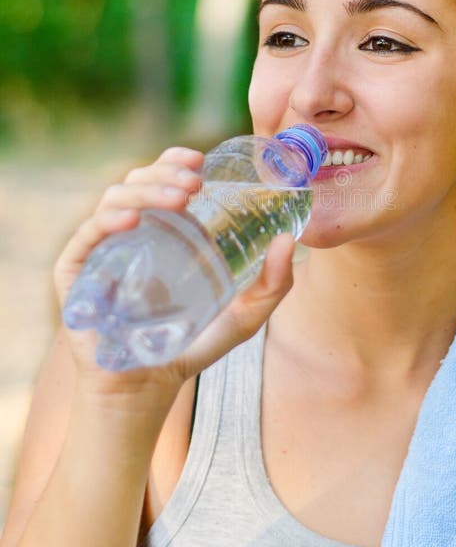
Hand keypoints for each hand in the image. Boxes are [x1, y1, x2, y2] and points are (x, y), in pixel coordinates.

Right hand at [54, 147, 294, 395]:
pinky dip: (107, 220)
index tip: (200, 158)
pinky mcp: (76, 273)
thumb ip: (273, 286)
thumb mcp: (243, 316)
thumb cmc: (190, 346)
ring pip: (113, 200)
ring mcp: (101, 250)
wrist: (147, 389)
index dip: (173, 161)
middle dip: (165, 173)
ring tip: (178, 198)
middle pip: (137, 181)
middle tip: (195, 182)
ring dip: (145, 190)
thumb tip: (288, 241)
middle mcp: (129, 232)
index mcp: (161, 229)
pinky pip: (86, 236)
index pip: (160, 180)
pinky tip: (131, 218)